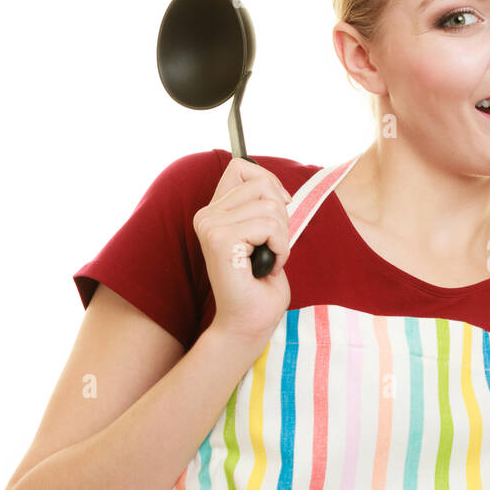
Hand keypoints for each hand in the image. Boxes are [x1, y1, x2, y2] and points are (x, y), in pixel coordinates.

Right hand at [194, 157, 293, 348]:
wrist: (250, 320)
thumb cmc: (260, 282)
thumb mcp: (265, 234)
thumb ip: (263, 207)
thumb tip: (278, 188)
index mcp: (215, 211)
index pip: (243, 168)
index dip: (270, 182)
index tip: (282, 206)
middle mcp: (207, 215)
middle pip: (262, 185)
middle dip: (282, 217)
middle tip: (272, 246)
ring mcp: (211, 226)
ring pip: (271, 208)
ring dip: (282, 237)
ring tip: (269, 259)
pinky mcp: (221, 241)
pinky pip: (271, 228)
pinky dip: (281, 248)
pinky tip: (268, 267)